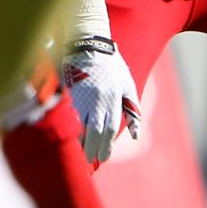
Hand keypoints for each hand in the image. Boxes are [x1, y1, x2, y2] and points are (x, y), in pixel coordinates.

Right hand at [60, 37, 140, 166]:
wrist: (89, 46)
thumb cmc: (112, 67)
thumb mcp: (127, 86)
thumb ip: (132, 110)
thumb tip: (136, 135)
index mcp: (112, 100)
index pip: (110, 129)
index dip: (106, 146)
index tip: (103, 158)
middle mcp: (97, 101)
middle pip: (95, 131)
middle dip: (93, 148)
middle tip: (90, 161)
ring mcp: (82, 98)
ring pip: (80, 126)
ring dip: (80, 142)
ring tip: (80, 154)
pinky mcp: (69, 94)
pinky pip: (70, 116)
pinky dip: (71, 128)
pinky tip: (70, 137)